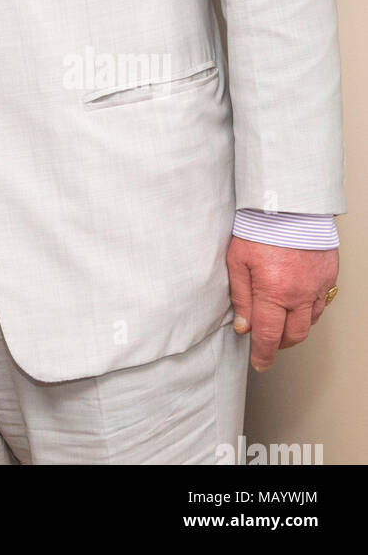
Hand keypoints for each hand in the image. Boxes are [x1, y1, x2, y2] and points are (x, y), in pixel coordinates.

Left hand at [226, 238, 338, 371]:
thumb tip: (243, 326)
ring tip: (281, 321)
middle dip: (280, 344)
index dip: (263, 354)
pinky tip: (297, 303)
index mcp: (273, 292)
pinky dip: (309, 309)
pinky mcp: (329, 276)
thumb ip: (240, 297)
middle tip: (268, 342)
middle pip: (294, 335)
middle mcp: (299, 294)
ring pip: (310, 321)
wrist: (288, 204)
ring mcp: (317, 286)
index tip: (259, 362)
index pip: (269, 336)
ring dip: (295, 327)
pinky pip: (321, 302)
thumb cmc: (259, 227)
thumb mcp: (237, 260)